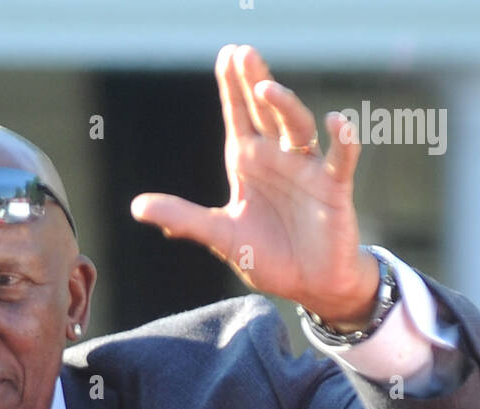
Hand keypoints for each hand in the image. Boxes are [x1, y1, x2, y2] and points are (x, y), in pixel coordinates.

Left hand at [131, 44, 379, 328]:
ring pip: (298, 127)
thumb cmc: (268, 256)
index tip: (225, 55)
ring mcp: (307, 169)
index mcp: (249, 163)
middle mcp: (278, 158)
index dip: (231, 88)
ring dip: (284, 107)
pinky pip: (340, 158)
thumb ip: (184, 218)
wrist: (309, 284)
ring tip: (265, 90)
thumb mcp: (221, 236)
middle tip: (243, 52)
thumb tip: (137, 207)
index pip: (238, 118)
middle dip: (255, 81)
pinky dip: (342, 141)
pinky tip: (335, 122)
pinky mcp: (333, 188)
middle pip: (266, 112)